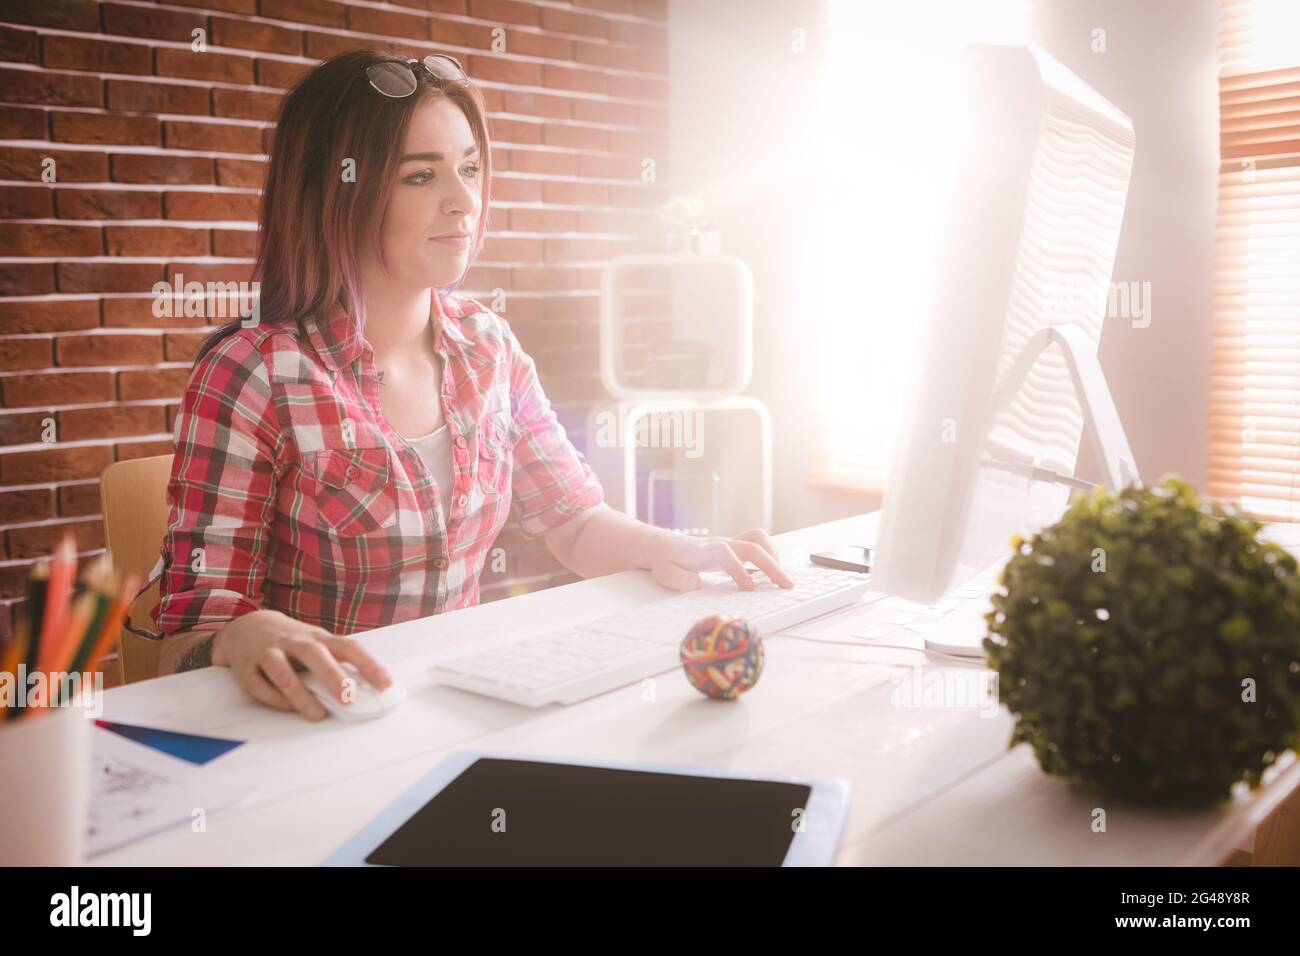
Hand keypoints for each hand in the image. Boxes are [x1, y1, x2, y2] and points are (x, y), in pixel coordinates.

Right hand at [211, 609, 392, 720]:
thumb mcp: (316, 645)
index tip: (385, 684)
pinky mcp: (246, 668)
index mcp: (318, 638)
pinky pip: (259, 684)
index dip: (368, 665)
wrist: (247, 627)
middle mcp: (295, 642)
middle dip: (333, 676)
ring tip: (316, 713)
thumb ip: (336, 663)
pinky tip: (288, 708)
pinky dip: (274, 698)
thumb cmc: (291, 641)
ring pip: (282, 670)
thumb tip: (365, 689)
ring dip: (300, 693)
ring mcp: (269, 652)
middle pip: (315, 655)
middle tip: (349, 699)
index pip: (348, 647)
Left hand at [642, 528, 793, 591]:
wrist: (663, 545)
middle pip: (752, 546)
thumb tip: (696, 584)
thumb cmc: (666, 560)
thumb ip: (679, 579)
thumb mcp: (665, 572)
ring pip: (759, 540)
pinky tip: (772, 571)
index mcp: (706, 550)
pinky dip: (769, 553)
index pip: (728, 555)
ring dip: (774, 556)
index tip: (749, 589)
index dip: (740, 571)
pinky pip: (758, 543)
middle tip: (786, 585)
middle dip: (771, 565)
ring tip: (782, 577)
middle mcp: (722, 543)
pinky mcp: (734, 548)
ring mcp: (730, 543)